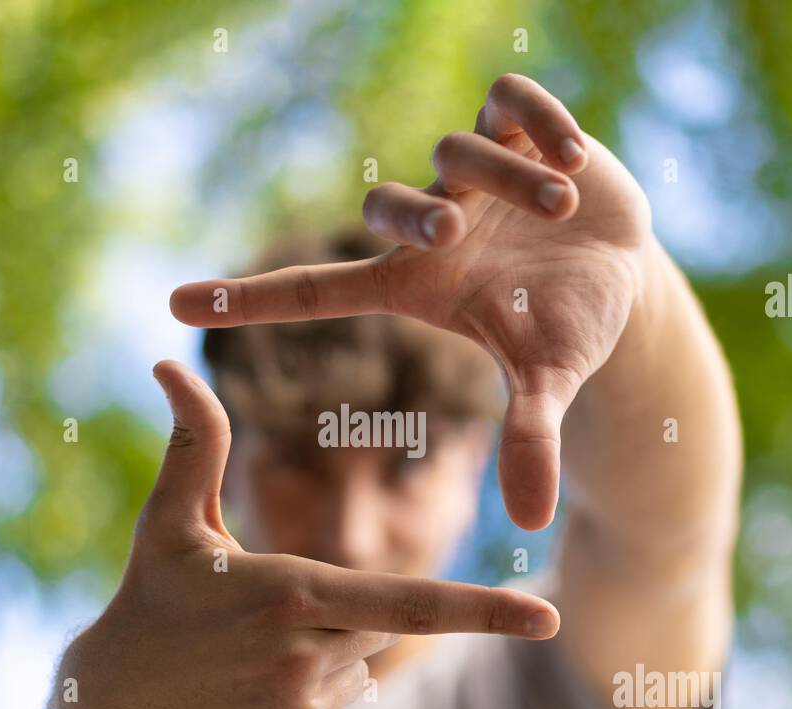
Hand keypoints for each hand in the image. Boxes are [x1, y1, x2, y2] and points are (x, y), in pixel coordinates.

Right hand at [52, 361, 560, 708]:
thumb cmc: (147, 601)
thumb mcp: (171, 521)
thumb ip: (197, 443)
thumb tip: (171, 363)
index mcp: (291, 592)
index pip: (406, 603)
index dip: (483, 609)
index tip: (547, 617)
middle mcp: (303, 659)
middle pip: (375, 629)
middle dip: (338, 618)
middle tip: (263, 620)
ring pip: (358, 674)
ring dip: (321, 662)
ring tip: (247, 661)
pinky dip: (309, 704)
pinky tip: (249, 697)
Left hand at [169, 73, 652, 530]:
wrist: (618, 272)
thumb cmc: (563, 328)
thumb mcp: (547, 379)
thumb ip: (530, 439)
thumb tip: (533, 525)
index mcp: (416, 283)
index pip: (317, 289)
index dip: (249, 298)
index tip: (173, 304)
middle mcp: (436, 224)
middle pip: (390, 206)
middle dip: (413, 215)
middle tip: (453, 233)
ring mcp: (476, 173)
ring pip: (459, 151)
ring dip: (508, 178)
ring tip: (560, 210)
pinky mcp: (522, 127)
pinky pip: (511, 100)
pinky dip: (539, 121)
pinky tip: (573, 158)